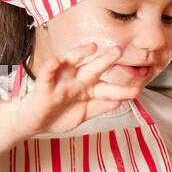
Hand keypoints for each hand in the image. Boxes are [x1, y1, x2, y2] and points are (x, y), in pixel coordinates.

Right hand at [8, 42, 137, 136]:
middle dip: (105, 60)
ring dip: (80, 54)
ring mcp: (60, 83)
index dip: (121, 91)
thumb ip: (99, 108)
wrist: (34, 124)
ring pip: (70, 64)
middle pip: (92, 69)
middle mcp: (75, 82)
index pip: (107, 89)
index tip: (137, 92)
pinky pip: (47, 75)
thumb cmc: (58, 116)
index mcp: (87, 90)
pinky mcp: (44, 87)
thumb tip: (118, 102)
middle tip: (118, 50)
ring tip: (91, 47)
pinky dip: (50, 67)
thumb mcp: (83, 114)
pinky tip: (56, 60)